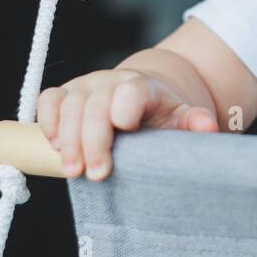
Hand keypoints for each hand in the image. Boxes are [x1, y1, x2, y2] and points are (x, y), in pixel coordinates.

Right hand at [37, 68, 217, 180]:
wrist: (136, 99)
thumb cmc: (159, 115)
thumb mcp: (181, 117)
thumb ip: (195, 122)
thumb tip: (210, 128)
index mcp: (142, 87)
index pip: (131, 91)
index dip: (125, 106)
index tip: (125, 128)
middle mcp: (110, 81)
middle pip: (95, 104)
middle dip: (93, 141)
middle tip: (96, 174)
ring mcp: (84, 86)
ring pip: (68, 105)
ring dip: (68, 140)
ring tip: (74, 172)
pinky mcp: (64, 94)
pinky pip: (47, 100)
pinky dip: (46, 122)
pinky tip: (56, 147)